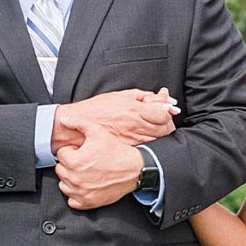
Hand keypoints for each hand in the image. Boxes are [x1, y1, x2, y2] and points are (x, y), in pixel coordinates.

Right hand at [52, 88, 177, 153]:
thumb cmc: (95, 111)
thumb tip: (160, 98)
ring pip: (158, 140)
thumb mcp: (119, 96)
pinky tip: (145, 137)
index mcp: (134, 111)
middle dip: (168, 123)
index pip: (163, 114)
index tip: (167, 109)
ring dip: (161, 133)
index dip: (168, 112)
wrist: (76, 130)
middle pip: (165, 129)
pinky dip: (151, 143)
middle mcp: (135, 127)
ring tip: (154, 127)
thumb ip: (141, 96)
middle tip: (164, 118)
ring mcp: (133, 141)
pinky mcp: (128, 150)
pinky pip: (147, 147)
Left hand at [55, 127, 144, 209]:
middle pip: (60, 170)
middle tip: (83, 160)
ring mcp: (81, 192)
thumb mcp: (98, 131)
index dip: (72, 150)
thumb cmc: (117, 150)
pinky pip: (72, 201)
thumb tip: (63, 119)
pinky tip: (85, 186)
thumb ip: (78, 123)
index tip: (81, 151)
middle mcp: (75, 178)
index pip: (61, 154)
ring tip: (84, 172)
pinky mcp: (88, 202)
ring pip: (64, 185)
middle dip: (69, 164)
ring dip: (70, 179)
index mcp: (74, 161)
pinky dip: (76, 195)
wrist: (134, 169)